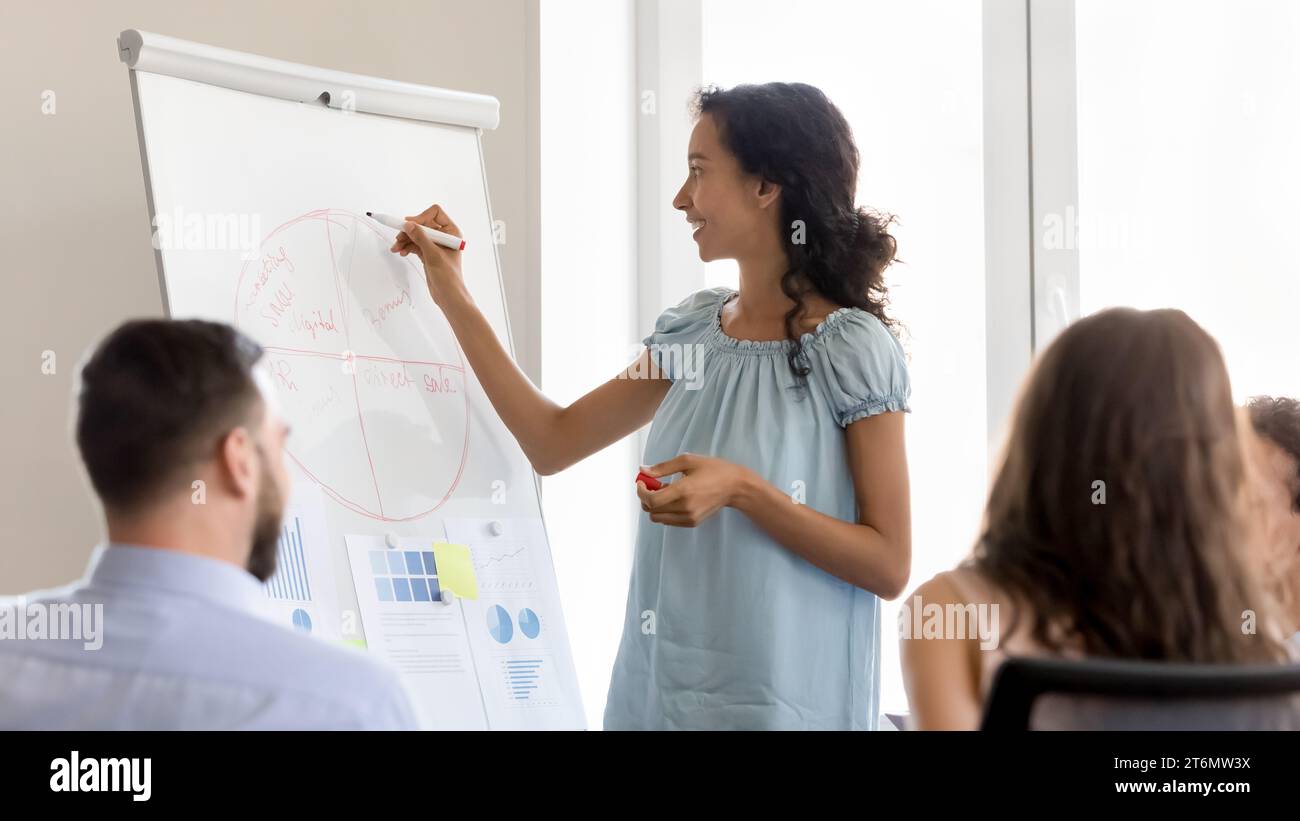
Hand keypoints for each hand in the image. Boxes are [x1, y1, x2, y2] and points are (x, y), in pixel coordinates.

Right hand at [390, 203, 467, 307]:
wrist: (448, 296)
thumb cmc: (448, 276)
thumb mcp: (433, 255)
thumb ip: (421, 238)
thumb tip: (408, 224)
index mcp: (451, 232)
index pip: (435, 213)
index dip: (421, 217)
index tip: (410, 225)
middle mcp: (444, 236)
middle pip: (422, 224)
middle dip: (409, 231)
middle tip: (398, 239)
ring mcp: (435, 245)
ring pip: (416, 235)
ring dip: (405, 240)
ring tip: (396, 248)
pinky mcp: (428, 253)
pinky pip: (415, 245)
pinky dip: (407, 247)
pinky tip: (401, 252)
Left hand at [635, 453, 752, 527]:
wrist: (735, 487)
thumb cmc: (713, 469)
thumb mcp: (688, 461)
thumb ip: (663, 467)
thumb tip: (643, 470)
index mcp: (683, 490)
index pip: (651, 500)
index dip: (641, 492)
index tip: (641, 482)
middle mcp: (685, 507)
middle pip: (651, 510)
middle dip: (646, 497)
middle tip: (653, 485)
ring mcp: (689, 517)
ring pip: (658, 518)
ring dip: (655, 506)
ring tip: (665, 492)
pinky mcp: (693, 522)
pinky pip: (669, 521)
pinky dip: (665, 511)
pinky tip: (674, 499)